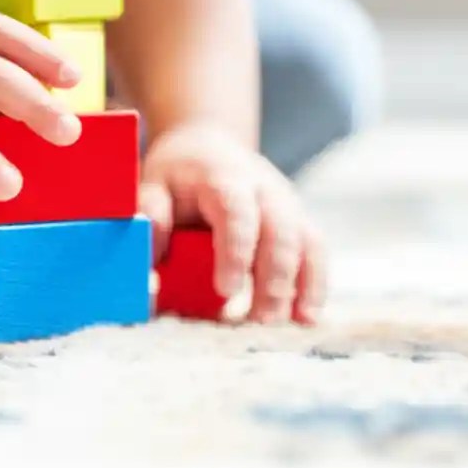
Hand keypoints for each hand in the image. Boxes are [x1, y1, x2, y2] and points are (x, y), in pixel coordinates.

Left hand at [139, 124, 326, 324]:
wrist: (210, 143)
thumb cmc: (179, 174)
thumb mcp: (153, 184)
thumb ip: (151, 216)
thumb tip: (152, 257)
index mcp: (224, 178)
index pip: (236, 212)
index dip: (235, 251)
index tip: (226, 290)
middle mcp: (264, 188)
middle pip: (280, 231)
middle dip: (275, 278)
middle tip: (261, 320)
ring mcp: (287, 203)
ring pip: (306, 241)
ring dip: (303, 284)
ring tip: (293, 323)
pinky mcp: (298, 219)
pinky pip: (315, 251)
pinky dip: (315, 283)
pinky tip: (307, 317)